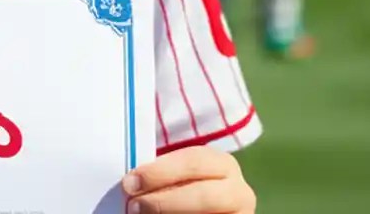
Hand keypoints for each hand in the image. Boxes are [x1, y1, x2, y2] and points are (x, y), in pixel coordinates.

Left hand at [121, 146, 255, 213]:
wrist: (204, 203)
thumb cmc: (184, 186)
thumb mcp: (178, 175)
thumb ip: (160, 175)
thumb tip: (130, 183)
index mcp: (223, 165)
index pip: (193, 162)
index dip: (159, 172)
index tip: (130, 182)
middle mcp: (239, 191)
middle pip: (203, 195)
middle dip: (164, 202)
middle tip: (133, 206)